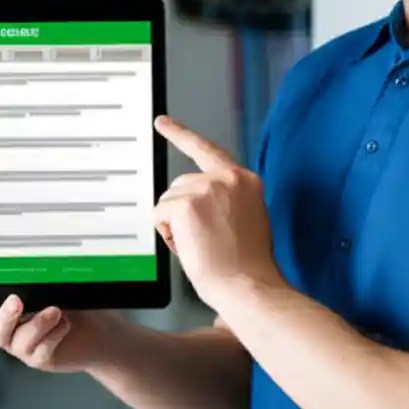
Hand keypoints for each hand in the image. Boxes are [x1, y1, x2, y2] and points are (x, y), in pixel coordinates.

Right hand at [0, 239, 121, 372]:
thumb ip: (16, 260)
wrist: (96, 327)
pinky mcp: (38, 356)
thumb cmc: (61, 295)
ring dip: (29, 321)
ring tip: (52, 308)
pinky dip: (52, 332)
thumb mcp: (41, 274)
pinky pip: (36, 349)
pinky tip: (64, 320)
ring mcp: (16, 343)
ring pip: (5, 338)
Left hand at [152, 115, 285, 309]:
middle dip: (181, 212)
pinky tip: (190, 246)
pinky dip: (167, 234)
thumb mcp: (247, 219)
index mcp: (246, 181)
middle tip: (204, 240)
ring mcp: (207, 188)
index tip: (162, 122)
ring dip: (175, 225)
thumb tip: (198, 203)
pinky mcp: (187, 204)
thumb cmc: (248, 265)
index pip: (207, 151)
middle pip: (180, 185)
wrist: (249, 286)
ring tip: (202, 246)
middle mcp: (228, 178)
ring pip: (168, 201)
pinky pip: (160, 216)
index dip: (181, 135)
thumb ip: (226, 200)